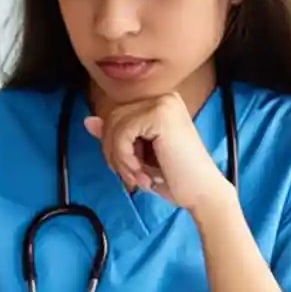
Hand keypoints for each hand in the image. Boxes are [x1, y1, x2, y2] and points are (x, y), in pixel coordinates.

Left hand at [83, 92, 231, 212]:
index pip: (117, 115)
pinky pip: (122, 134)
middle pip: (113, 118)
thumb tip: (88, 121)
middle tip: (130, 177)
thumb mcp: (137, 155)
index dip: (112, 144)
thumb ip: (116, 137)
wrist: (202, 193)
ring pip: (115, 126)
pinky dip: (125, 158)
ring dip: (119, 159)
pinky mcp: (160, 115)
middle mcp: (163, 97)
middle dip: (113, 152)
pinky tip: (141, 173)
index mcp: (160, 103)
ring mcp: (163, 103)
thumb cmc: (174, 177)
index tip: (125, 169)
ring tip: (137, 178)